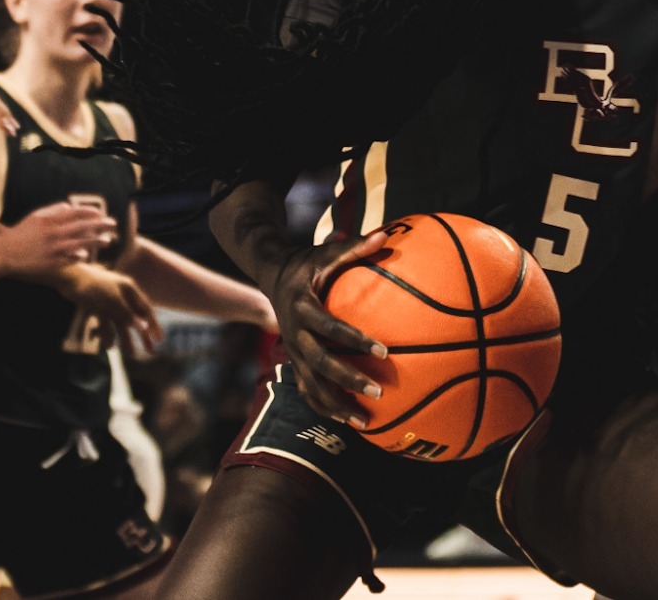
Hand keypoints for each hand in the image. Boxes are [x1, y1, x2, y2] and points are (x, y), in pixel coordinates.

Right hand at [0, 203, 118, 274]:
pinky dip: (80, 256)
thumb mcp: (35, 216)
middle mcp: (54, 234)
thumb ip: (53, 210)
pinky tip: (85, 254)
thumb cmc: (21, 233)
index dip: (91, 213)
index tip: (100, 214)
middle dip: (101, 225)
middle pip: (83, 227)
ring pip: (81, 244)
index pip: (77, 213)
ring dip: (96, 241)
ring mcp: (54, 249)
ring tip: (108, 240)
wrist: (4, 253)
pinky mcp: (52, 263)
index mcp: (50, 220)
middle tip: (113, 224)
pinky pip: (72, 259)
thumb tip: (70, 207)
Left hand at [54, 262, 160, 354]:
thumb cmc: (92, 286)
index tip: (159, 339)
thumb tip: (143, 327)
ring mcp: (110, 301)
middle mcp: (122, 295)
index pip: (146, 309)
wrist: (68, 279)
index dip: (153, 324)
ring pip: (121, 323)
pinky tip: (109, 346)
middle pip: (135, 318)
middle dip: (142, 335)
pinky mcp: (98, 306)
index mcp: (129, 289)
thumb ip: (127, 314)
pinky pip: (107, 323)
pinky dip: (108, 333)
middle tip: (150, 351)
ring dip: (125, 338)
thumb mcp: (111, 301)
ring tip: (131, 354)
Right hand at [269, 232, 389, 427]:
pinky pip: (308, 391)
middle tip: (378, 392)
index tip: (383, 351)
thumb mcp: (326, 252)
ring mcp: (292, 352)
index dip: (355, 339)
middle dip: (348, 379)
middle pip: (320, 364)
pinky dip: (326, 408)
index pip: (330, 328)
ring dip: (337, 405)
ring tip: (366, 422)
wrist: (271, 277)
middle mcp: (294, 334)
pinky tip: (349, 421)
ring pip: (312, 386)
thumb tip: (386, 235)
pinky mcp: (293, 363)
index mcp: (303, 307)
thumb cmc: (308, 263)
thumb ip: (354, 247)